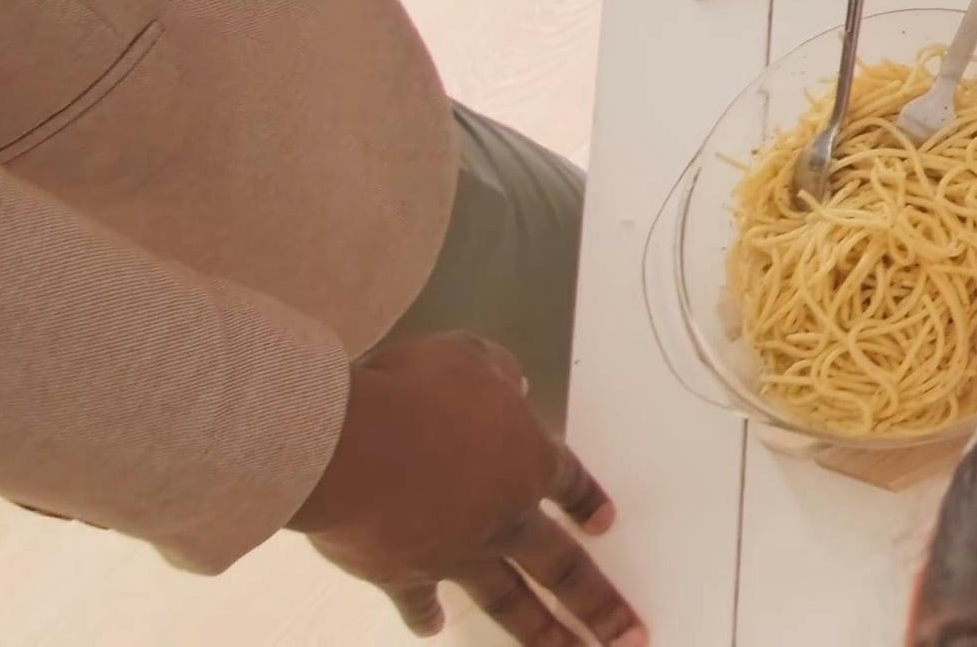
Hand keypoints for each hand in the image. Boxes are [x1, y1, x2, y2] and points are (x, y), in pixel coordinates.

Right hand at [294, 334, 642, 645]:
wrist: (347, 444)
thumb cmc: (411, 393)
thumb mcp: (467, 357)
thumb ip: (496, 372)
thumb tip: (511, 384)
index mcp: (526, 460)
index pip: (569, 483)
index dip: (588, 502)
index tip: (606, 525)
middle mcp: (502, 516)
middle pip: (561, 568)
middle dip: (599, 606)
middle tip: (630, 636)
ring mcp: (454, 552)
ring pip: (509, 602)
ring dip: (542, 634)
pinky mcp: (401, 575)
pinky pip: (420, 602)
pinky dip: (425, 616)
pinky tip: (433, 627)